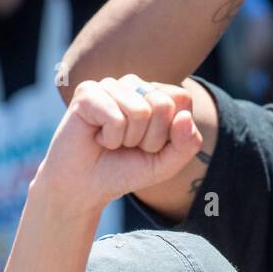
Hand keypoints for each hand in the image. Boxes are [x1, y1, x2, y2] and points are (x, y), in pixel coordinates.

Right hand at [36, 74, 204, 212]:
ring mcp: (110, 85)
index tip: (150, 146)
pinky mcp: (87, 92)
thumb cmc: (124, 171)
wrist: (85, 187)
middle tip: (129, 146)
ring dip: (128, 140)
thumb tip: (185, 116)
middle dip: (150, 139)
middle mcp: (133, 84)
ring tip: (112, 142)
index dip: (170, 133)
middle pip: (163, 104)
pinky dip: (110, 138)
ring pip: (140, 111)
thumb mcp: (166, 164)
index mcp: (154, 94)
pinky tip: (98, 138)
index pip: (182, 99)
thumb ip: (187, 145)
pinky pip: (116, 118)